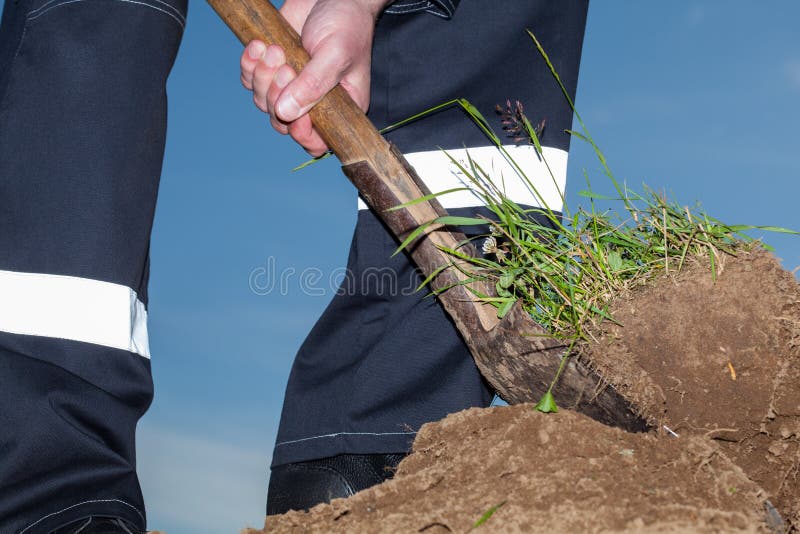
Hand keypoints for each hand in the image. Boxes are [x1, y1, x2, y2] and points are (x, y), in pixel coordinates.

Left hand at [240, 0, 388, 156]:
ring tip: (274, 49)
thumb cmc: (347, 23)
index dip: (300, 133)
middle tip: (285, 66)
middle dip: (276, 97)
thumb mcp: (336, 55)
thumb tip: (286, 113)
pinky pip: (250, 80)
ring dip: (262, 78)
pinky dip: (249, 65)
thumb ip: (313, 85)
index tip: (292, 111)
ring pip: (263, 102)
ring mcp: (291, 86)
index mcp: (340, 108)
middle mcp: (314, 102)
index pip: (316, 142)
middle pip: (283, 123)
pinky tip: (258, 45)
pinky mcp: (273, 68)